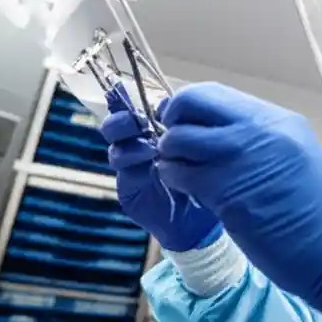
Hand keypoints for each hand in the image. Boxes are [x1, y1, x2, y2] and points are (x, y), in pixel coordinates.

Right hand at [101, 89, 220, 251]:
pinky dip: (134, 165)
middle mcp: (139, 145)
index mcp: (155, 129)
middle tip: (142, 121)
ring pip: (115, 146)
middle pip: (117, 123)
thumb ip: (184, 124)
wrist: (204, 220)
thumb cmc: (207, 176)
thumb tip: (165, 103)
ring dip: (130, 142)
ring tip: (151, 147)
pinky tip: (152, 165)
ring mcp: (131, 167)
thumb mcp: (201, 147)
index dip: (141, 102)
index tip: (163, 107)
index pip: (137, 107)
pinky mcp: (128, 188)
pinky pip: (123, 172)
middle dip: (124, 118)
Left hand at [155, 82, 321, 310]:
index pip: (215, 93)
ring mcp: (242, 160)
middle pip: (193, 103)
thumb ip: (254, 140)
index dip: (190, 106)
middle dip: (174, 121)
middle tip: (175, 145)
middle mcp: (259, 131)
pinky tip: (186, 190)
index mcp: (278, 120)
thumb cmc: (315, 212)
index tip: (182, 123)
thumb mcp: (293, 157)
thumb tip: (209, 132)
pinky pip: (181, 175)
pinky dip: (174, 180)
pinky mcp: (227, 193)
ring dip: (171, 156)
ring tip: (180, 171)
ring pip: (179, 140)